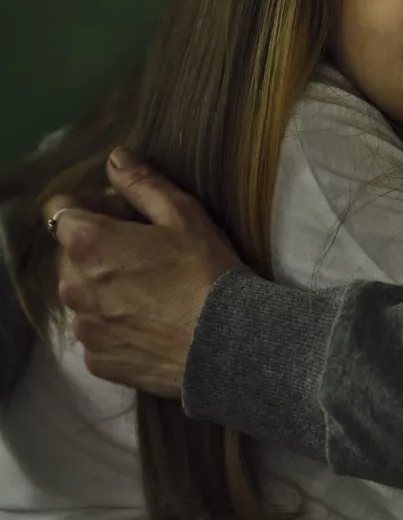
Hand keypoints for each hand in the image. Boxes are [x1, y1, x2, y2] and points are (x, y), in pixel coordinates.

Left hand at [44, 148, 240, 398]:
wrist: (225, 343)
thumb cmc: (206, 269)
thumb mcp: (182, 213)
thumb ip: (141, 183)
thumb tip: (114, 158)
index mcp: (87, 242)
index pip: (60, 209)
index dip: (95, 207)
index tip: (128, 217)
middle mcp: (72, 285)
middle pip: (71, 254)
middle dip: (99, 248)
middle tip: (148, 254)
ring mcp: (82, 327)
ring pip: (83, 295)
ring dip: (105, 288)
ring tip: (152, 294)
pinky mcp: (96, 361)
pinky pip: (97, 333)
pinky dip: (115, 326)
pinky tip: (151, 324)